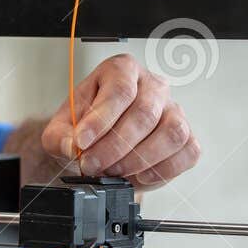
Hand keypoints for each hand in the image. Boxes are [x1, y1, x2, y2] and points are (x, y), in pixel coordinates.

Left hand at [40, 54, 198, 189]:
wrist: (101, 147)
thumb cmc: (86, 130)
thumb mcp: (61, 130)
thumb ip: (59, 137)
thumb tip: (72, 145)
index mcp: (121, 71)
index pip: (119, 89)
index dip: (100, 120)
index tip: (81, 142)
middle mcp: (152, 86)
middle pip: (145, 113)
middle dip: (115, 146)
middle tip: (92, 165)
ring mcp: (174, 110)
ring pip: (172, 132)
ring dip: (139, 159)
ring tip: (114, 172)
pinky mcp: (186, 136)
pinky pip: (188, 152)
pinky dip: (163, 170)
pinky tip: (139, 176)